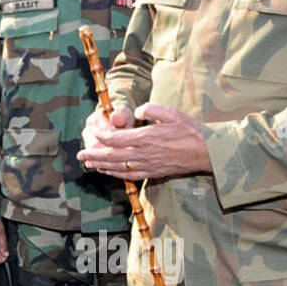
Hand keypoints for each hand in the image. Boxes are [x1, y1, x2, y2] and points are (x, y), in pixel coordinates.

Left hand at [76, 102, 211, 180]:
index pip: (115, 139)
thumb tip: (135, 112)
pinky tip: (109, 172)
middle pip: (112, 156)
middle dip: (94, 155)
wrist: (207, 152)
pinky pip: (130, 175)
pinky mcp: (153, 172)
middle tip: (79, 156)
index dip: (101, 136)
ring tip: (88, 164)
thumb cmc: (190, 131)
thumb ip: (151, 110)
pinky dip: (116, 174)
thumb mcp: (171, 113)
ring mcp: (148, 165)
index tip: (92, 131)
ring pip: (118, 167)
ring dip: (101, 166)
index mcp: (145, 137)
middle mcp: (143, 153)